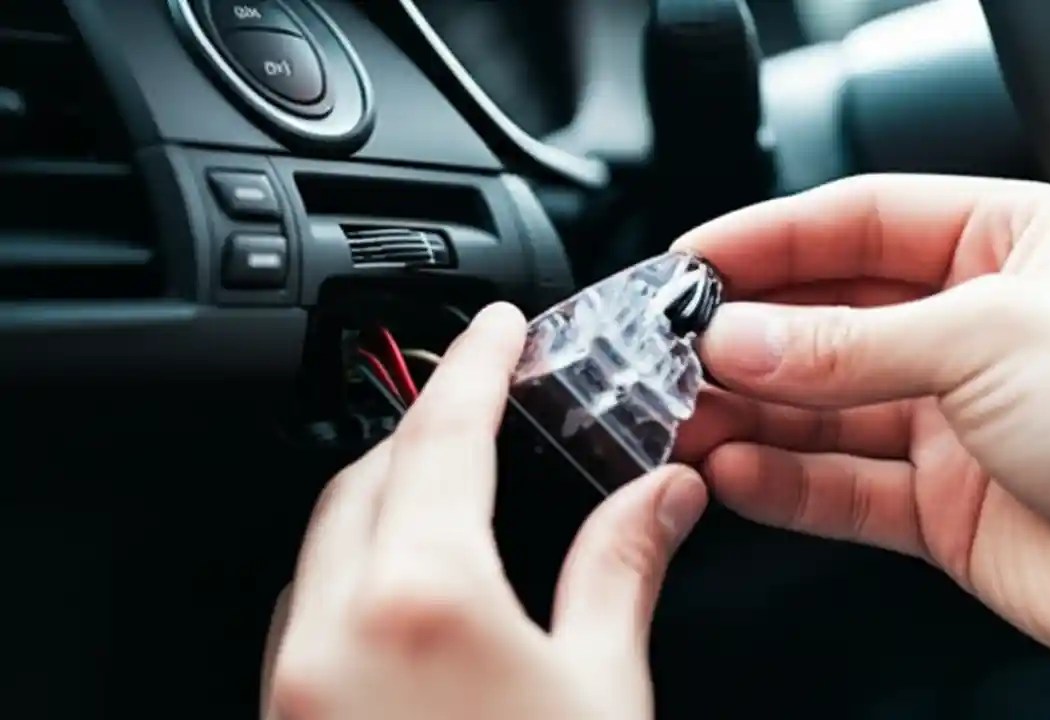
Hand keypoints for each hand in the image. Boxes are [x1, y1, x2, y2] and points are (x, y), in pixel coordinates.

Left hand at [263, 303, 707, 719]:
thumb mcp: (604, 692)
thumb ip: (621, 573)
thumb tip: (661, 497)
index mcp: (422, 604)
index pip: (444, 439)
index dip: (476, 368)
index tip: (497, 329)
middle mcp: (330, 639)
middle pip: (363, 480)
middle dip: (425, 432)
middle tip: (489, 413)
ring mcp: (290, 689)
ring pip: (320, 549)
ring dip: (381, 506)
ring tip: (456, 503)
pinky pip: (303, 619)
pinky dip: (351, 580)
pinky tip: (409, 601)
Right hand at [673, 175, 1049, 716]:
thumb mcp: (989, 341)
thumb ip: (848, 346)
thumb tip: (739, 339)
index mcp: (1009, 245)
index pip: (860, 222)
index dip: (769, 237)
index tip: (693, 262)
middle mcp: (976, 326)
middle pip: (829, 316)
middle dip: (748, 334)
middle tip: (671, 351)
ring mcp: (953, 418)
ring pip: (822, 405)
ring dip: (749, 411)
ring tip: (681, 417)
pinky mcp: (938, 501)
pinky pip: (838, 482)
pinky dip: (781, 479)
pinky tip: (733, 471)